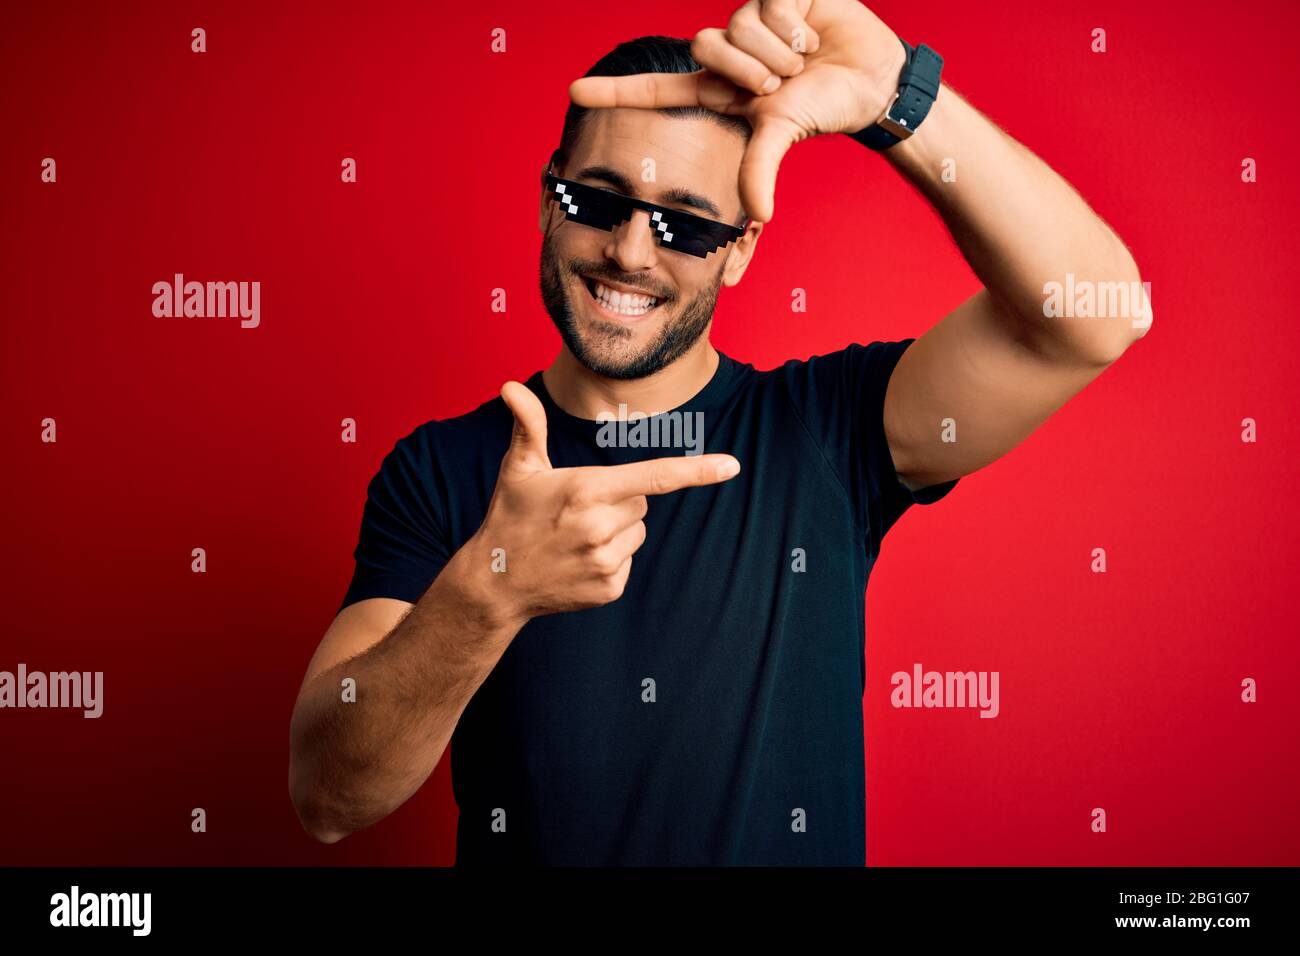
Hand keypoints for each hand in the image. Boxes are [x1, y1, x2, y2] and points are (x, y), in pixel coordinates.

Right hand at [472, 382, 740, 620]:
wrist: (496, 583)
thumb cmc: (510, 516)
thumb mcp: (518, 469)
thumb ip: (528, 425)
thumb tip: (510, 386)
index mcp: (586, 491)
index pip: (653, 477)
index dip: (696, 471)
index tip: (732, 466)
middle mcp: (600, 527)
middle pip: (642, 501)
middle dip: (618, 500)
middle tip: (576, 510)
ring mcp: (606, 562)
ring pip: (638, 531)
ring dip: (617, 529)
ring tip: (576, 536)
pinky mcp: (610, 588)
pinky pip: (629, 559)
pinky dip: (611, 557)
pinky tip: (579, 559)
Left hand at [568, 0, 905, 222]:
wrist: (871, 78)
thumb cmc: (823, 107)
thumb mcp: (782, 135)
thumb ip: (760, 168)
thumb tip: (758, 215)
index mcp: (718, 88)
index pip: (658, 89)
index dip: (617, 90)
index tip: (574, 92)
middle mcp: (726, 52)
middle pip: (705, 47)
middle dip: (749, 71)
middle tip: (781, 83)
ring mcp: (748, 20)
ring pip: (738, 27)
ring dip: (777, 50)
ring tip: (802, 58)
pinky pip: (769, 4)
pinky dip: (795, 24)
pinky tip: (811, 29)